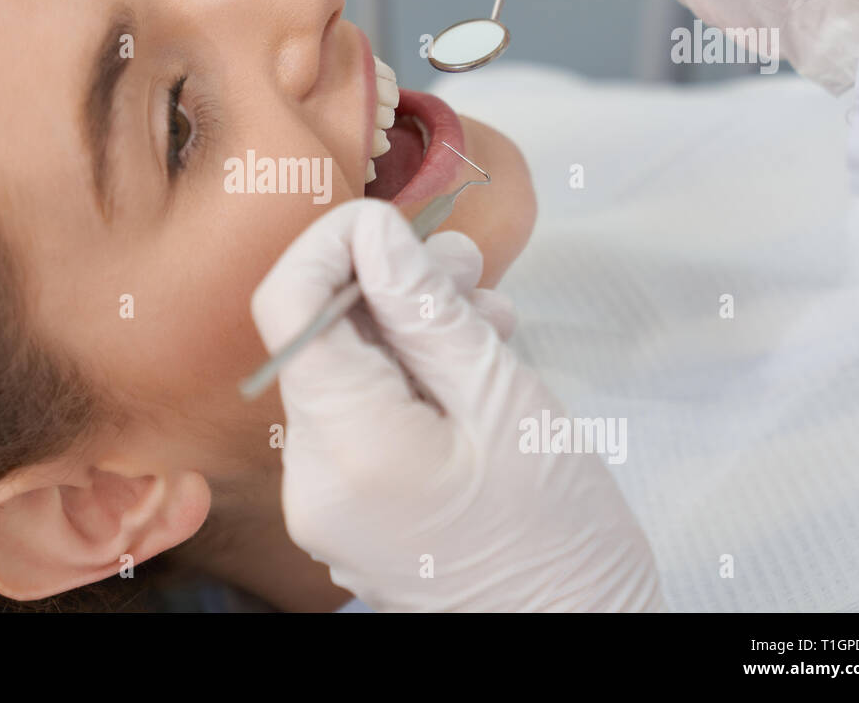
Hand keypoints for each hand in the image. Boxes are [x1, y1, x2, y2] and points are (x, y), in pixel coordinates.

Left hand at [251, 199, 665, 610]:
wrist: (570, 632)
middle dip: (389, 286)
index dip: (331, 244)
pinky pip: (359, 417)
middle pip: (321, 336)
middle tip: (468, 272)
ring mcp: (323, 498)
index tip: (392, 225)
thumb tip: (375, 231)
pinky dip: (407, 380)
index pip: (287, 304)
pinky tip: (470, 368)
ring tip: (487, 321)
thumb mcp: (501, 396)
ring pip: (345, 373)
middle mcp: (312, 475)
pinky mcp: (345, 506)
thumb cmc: (557, 531)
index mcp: (349, 445)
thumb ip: (425, 308)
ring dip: (409, 331)